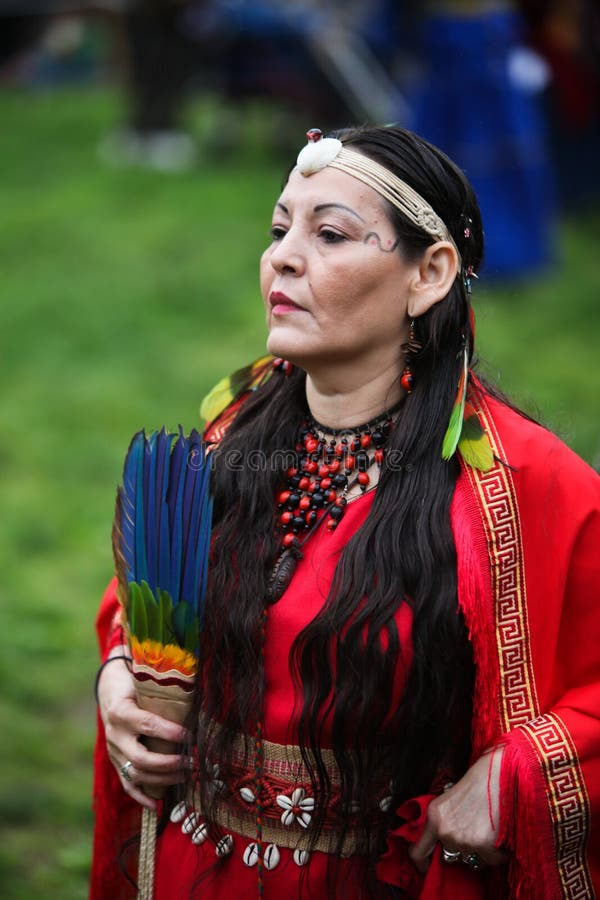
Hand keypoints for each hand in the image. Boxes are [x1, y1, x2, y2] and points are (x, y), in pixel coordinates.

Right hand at [97, 647, 188, 809]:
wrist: (109, 690)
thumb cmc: (134, 683)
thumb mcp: (144, 681)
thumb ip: (164, 688)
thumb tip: (199, 687)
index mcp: (121, 711)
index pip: (147, 724)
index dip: (170, 732)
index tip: (191, 734)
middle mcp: (114, 735)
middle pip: (141, 757)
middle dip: (170, 762)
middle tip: (193, 761)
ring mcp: (113, 751)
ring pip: (136, 774)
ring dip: (163, 779)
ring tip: (188, 775)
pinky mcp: (116, 762)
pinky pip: (126, 784)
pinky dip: (141, 796)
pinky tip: (157, 804)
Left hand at [410, 748, 507, 871]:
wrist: (500, 772)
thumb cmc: (478, 782)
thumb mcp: (450, 799)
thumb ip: (443, 822)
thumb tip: (444, 843)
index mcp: (434, 817)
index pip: (418, 852)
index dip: (422, 865)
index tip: (428, 869)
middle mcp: (445, 831)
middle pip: (451, 855)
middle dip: (462, 849)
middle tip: (474, 831)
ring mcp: (464, 840)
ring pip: (474, 857)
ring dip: (482, 848)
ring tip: (489, 825)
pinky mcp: (484, 846)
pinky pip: (492, 859)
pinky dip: (498, 851)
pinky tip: (500, 831)